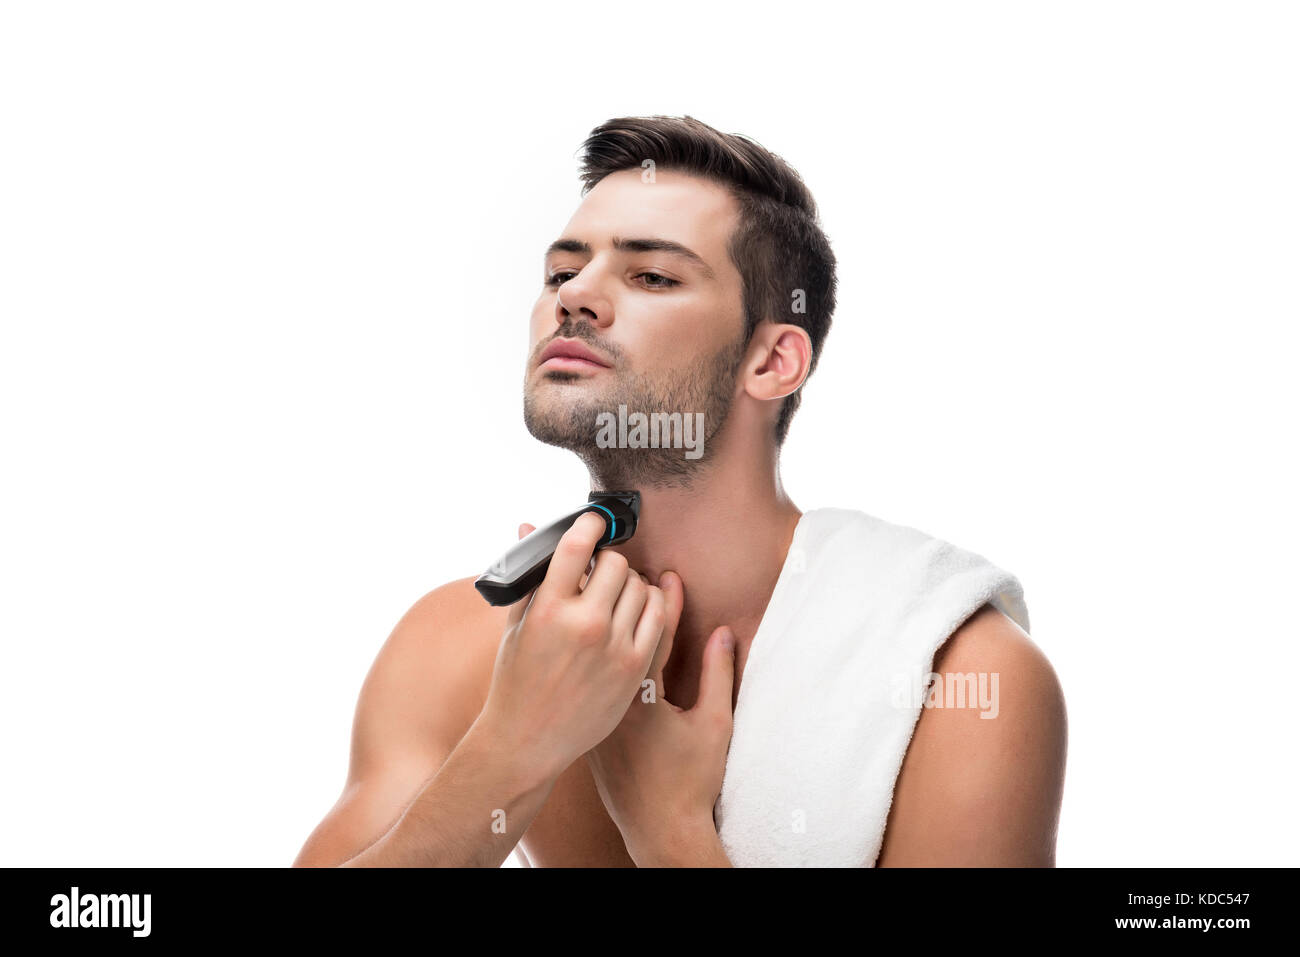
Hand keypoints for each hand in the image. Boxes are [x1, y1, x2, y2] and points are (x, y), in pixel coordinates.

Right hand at [475, 512, 669, 782]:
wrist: (527, 741)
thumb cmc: (516, 681)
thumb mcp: (516, 624)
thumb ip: (529, 575)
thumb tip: (527, 525)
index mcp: (547, 609)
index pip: (577, 545)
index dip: (590, 524)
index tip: (594, 522)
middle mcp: (583, 625)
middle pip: (616, 564)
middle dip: (609, 562)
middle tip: (602, 570)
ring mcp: (612, 647)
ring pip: (642, 588)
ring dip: (631, 583)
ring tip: (617, 593)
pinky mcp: (635, 668)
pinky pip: (658, 617)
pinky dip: (650, 606)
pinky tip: (636, 610)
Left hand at [585, 571, 736, 865]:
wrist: (657, 828)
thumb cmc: (689, 783)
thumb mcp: (714, 726)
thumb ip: (719, 675)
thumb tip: (725, 632)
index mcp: (644, 699)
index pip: (652, 636)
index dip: (663, 603)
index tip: (669, 576)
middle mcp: (613, 702)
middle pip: (615, 637)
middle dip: (626, 601)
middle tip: (635, 568)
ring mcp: (597, 714)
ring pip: (595, 656)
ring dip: (604, 623)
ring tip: (608, 589)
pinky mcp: (589, 724)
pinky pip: (586, 677)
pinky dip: (591, 653)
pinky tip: (594, 633)